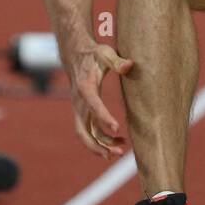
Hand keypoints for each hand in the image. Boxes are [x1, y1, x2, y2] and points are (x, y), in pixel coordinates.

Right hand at [68, 43, 131, 159]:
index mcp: (85, 87)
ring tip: (120, 150)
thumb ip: (117, 61)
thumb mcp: (105, 53)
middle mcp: (79, 102)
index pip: (93, 105)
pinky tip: (116, 142)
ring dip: (100, 146)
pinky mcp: (81, 113)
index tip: (117, 128)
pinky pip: (88, 131)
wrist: (75, 55)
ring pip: (85, 134)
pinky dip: (100, 140)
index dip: (103, 117)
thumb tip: (129, 65)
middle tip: (117, 152)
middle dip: (98, 144)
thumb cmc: (94, 54)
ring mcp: (78, 109)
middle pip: (83, 129)